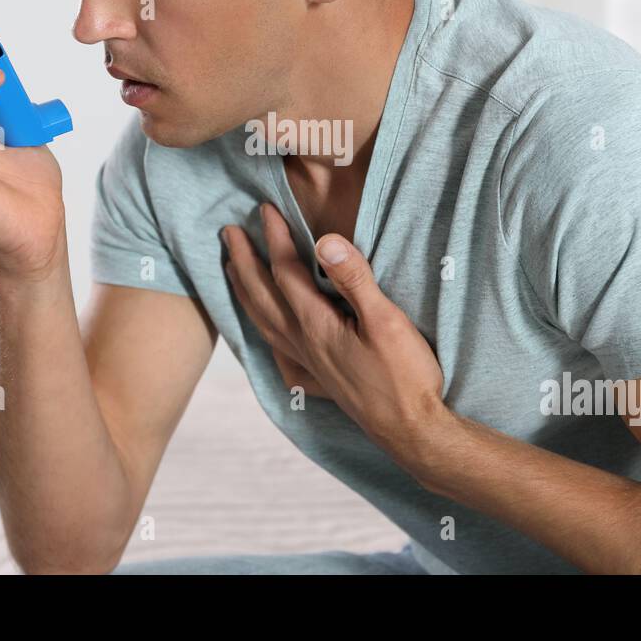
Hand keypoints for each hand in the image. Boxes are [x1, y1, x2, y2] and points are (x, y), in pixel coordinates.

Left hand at [221, 203, 447, 459]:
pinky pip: (279, 354)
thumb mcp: (386, 320)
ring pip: (264, 323)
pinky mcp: (319, 382)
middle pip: (262, 296)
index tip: (264, 210)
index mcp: (316, 324)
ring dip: (245, 293)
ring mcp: (308, 365)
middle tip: (228, 232)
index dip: (274, 238)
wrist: (413, 431)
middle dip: (244, 261)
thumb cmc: (405, 375)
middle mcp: (303, 343)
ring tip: (232, 271)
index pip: (285, 272)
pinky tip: (266, 335)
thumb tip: (325, 240)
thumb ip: (354, 279)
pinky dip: (264, 337)